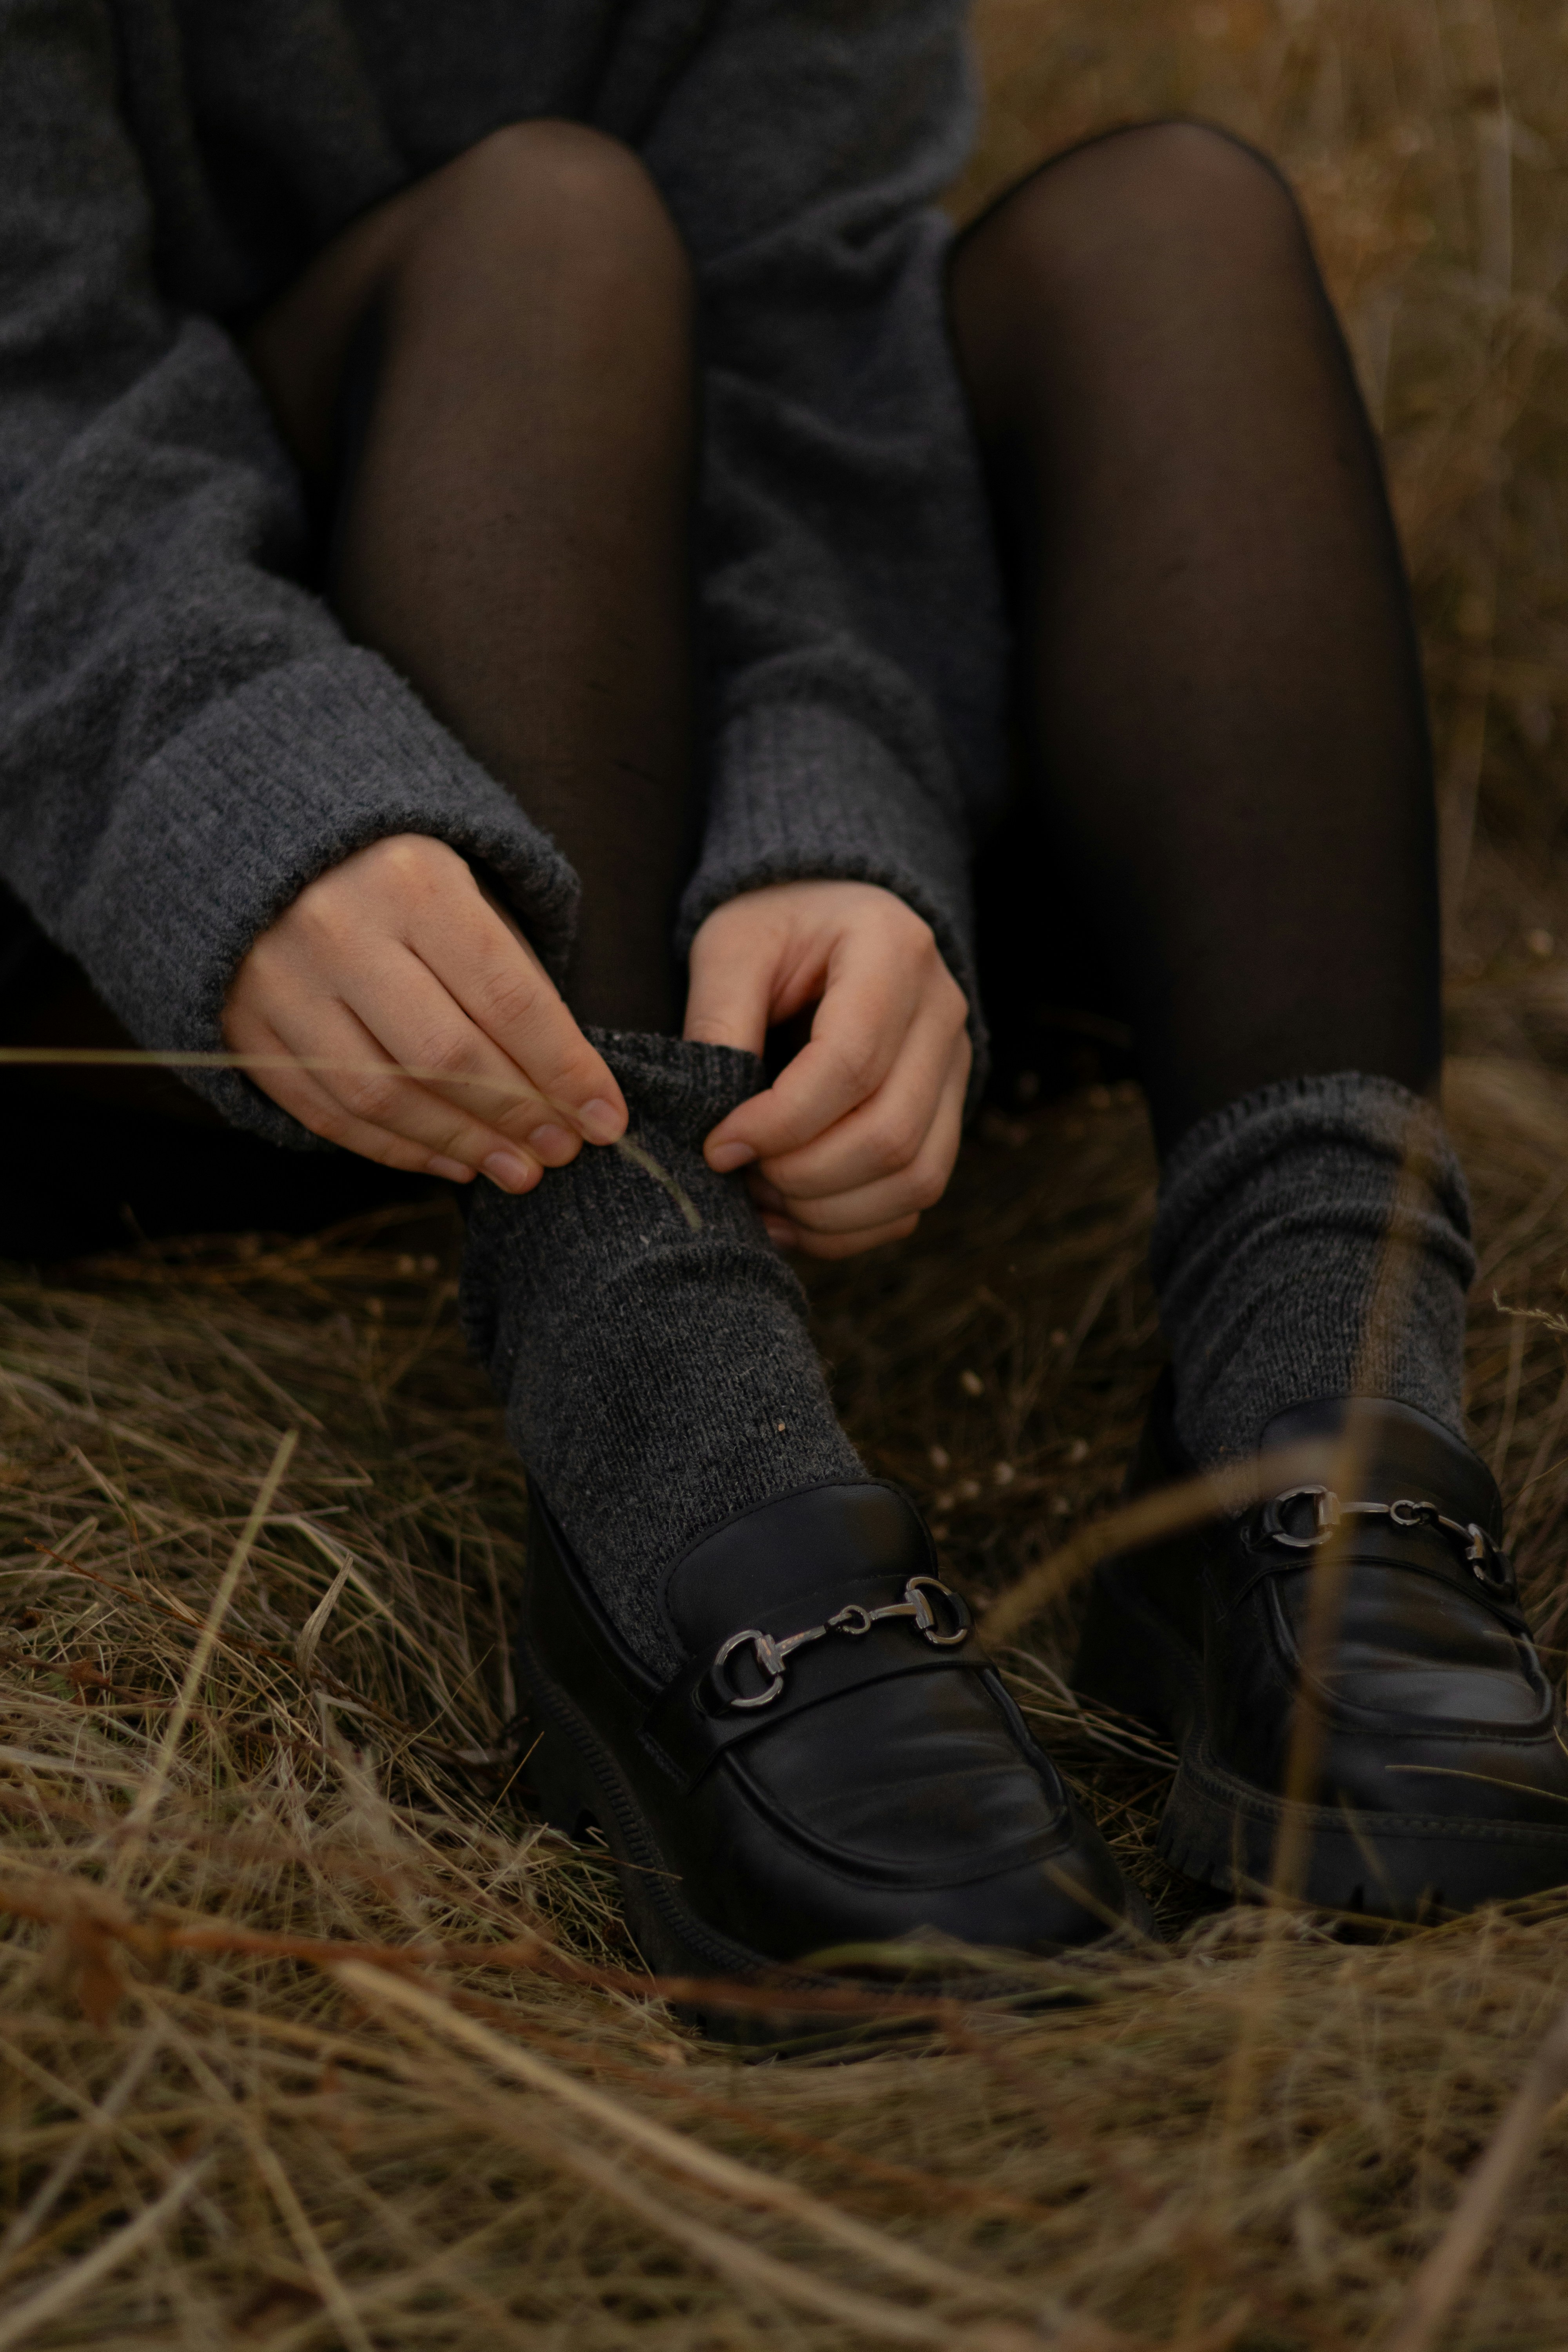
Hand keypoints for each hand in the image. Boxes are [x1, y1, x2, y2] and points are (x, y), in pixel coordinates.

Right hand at [223, 834, 626, 1188]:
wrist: (260, 838)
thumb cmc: (395, 874)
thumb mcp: (466, 891)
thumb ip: (513, 979)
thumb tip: (568, 1086)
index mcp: (412, 883)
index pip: (507, 998)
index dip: (565, 1070)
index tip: (608, 1119)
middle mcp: (339, 930)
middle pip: (445, 1056)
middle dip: (517, 1115)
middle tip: (564, 1151)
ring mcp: (280, 983)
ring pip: (383, 1096)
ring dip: (461, 1143)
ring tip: (517, 1169)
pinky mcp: (242, 1026)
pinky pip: (326, 1111)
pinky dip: (395, 1148)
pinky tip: (450, 1161)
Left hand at [685, 880, 969, 1258]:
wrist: (831, 912)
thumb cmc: (775, 926)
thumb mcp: (730, 948)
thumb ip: (718, 1025)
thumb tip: (713, 1127)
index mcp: (893, 952)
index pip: (851, 1064)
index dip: (780, 1123)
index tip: (718, 1145)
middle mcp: (943, 1012)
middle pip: (891, 1134)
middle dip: (803, 1176)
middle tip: (738, 1174)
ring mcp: (956, 1067)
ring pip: (917, 1178)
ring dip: (830, 1210)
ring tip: (762, 1195)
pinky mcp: (948, 1111)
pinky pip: (917, 1196)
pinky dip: (854, 1225)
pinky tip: (792, 1215)